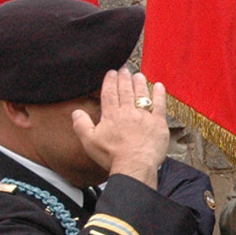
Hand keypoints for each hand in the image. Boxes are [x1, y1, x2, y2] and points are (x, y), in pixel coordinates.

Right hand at [71, 69, 168, 186]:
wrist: (134, 165)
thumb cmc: (112, 156)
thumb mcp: (89, 142)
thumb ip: (82, 125)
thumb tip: (75, 112)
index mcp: (112, 115)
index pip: (110, 93)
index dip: (110, 81)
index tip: (111, 72)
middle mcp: (128, 112)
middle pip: (125, 91)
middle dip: (124, 78)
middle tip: (124, 69)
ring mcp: (144, 117)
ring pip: (142, 95)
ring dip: (140, 83)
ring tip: (138, 75)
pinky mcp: (159, 124)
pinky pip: (160, 105)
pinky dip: (159, 94)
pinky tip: (159, 86)